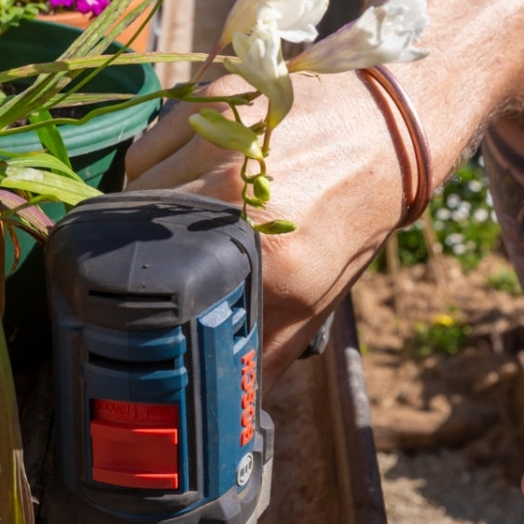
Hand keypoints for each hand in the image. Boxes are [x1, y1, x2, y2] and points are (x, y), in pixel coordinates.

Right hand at [124, 70, 402, 387]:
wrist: (388, 129)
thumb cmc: (352, 218)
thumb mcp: (316, 298)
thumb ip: (266, 355)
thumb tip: (233, 421)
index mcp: (267, 257)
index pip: (173, 303)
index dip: (152, 319)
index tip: (146, 326)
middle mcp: (233, 199)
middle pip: (144, 246)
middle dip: (150, 265)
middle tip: (167, 270)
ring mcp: (216, 145)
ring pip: (135, 196)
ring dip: (144, 216)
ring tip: (178, 222)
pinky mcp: (204, 102)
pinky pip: (143, 153)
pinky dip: (147, 172)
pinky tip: (177, 180)